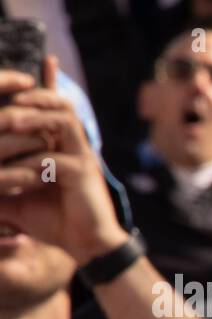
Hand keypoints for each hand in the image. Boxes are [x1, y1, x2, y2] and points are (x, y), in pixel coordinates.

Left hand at [0, 58, 127, 265]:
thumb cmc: (53, 222)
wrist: (84, 245)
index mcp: (60, 145)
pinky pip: (55, 157)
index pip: (52, 109)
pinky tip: (19, 171)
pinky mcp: (83, 173)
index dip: (47, 83)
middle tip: (7, 102)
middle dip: (32, 96)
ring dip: (34, 116)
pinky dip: (34, 161)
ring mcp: (80, 156)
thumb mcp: (15, 200)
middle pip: (58, 104)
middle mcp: (73, 146)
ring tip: (10, 119)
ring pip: (62, 119)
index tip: (46, 60)